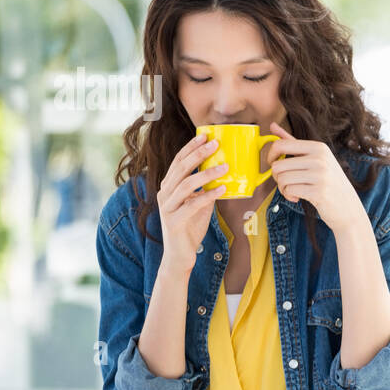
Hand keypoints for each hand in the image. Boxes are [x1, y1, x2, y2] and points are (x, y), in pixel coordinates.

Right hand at [157, 133, 226, 273]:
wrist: (180, 254)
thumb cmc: (190, 227)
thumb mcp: (199, 203)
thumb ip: (206, 189)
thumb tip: (224, 173)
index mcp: (168, 187)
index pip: (178, 161)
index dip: (191, 148)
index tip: (205, 135)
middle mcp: (164, 194)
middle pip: (180, 169)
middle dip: (198, 154)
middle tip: (215, 144)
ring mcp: (167, 207)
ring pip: (186, 185)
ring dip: (207, 174)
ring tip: (225, 167)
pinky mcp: (174, 221)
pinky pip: (192, 205)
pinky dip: (209, 196)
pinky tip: (223, 190)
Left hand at [265, 121, 364, 233]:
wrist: (348, 207)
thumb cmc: (329, 182)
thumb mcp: (315, 158)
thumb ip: (293, 142)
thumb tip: (272, 126)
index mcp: (318, 147)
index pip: (281, 144)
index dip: (270, 155)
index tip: (273, 163)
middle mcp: (320, 159)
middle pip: (278, 165)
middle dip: (277, 177)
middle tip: (286, 182)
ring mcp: (320, 175)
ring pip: (282, 179)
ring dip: (283, 189)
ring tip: (293, 191)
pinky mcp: (318, 192)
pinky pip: (289, 191)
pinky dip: (289, 196)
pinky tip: (297, 198)